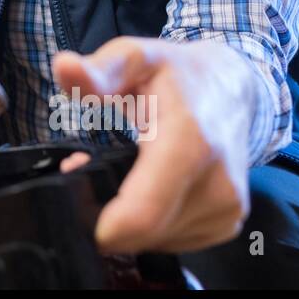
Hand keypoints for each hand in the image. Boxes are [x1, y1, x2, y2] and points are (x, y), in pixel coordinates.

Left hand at [52, 36, 257, 254]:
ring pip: (155, 242)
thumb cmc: (178, 74)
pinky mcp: (228, 224)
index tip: (74, 194)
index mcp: (190, 143)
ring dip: (130, 219)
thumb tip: (64, 67)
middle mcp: (218, 184)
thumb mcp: (135, 57)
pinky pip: (174, 241)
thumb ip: (98, 71)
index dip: (100, 223)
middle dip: (105, 211)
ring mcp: (227, 209)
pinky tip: (148, 189)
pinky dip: (153, 224)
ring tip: (121, 172)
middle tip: (89, 169)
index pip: (142, 215)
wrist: (233, 88)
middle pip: (142, 234)